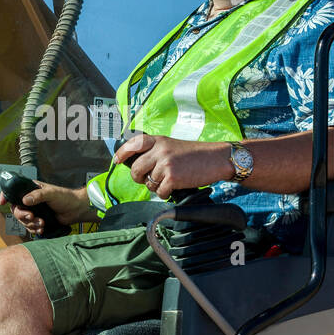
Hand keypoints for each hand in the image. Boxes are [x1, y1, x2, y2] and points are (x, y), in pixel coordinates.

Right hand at [0, 182, 91, 235]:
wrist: (76, 210)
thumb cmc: (65, 197)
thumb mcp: (51, 193)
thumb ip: (38, 195)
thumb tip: (25, 200)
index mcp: (31, 190)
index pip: (14, 191)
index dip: (6, 196)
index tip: (2, 202)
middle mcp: (30, 200)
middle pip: (16, 210)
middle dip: (22, 216)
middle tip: (32, 217)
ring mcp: (34, 211)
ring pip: (23, 220)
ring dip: (31, 224)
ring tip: (42, 223)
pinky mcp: (39, 220)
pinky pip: (30, 227)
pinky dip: (34, 229)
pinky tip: (42, 229)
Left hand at [112, 134, 229, 199]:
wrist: (216, 159)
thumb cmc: (195, 154)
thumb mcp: (172, 145)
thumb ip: (156, 151)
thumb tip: (138, 165)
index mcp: (159, 140)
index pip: (133, 144)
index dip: (122, 153)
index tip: (117, 160)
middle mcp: (160, 150)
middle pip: (136, 169)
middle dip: (139, 178)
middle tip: (148, 179)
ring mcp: (165, 164)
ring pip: (148, 183)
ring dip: (156, 186)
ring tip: (169, 181)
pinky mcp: (172, 178)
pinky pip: (160, 192)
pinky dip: (166, 193)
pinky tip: (174, 187)